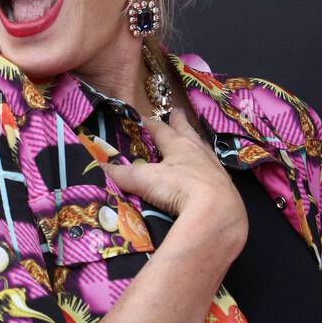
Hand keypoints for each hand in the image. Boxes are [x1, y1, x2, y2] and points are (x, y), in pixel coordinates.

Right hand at [99, 107, 247, 256]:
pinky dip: (208, 166)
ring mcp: (214, 168)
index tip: (143, 117)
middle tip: (177, 111)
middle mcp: (198, 152)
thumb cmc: (180, 187)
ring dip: (197, 142)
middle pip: (187, 132)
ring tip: (195, 138)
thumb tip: (96, 166)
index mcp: (178, 145)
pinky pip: (214, 169)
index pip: (161, 129)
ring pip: (203, 148)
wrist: (218, 211)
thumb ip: (120, 174)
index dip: (151, 123)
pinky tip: (209, 171)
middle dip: (179, 122)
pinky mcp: (225, 186)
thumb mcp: (145, 180)